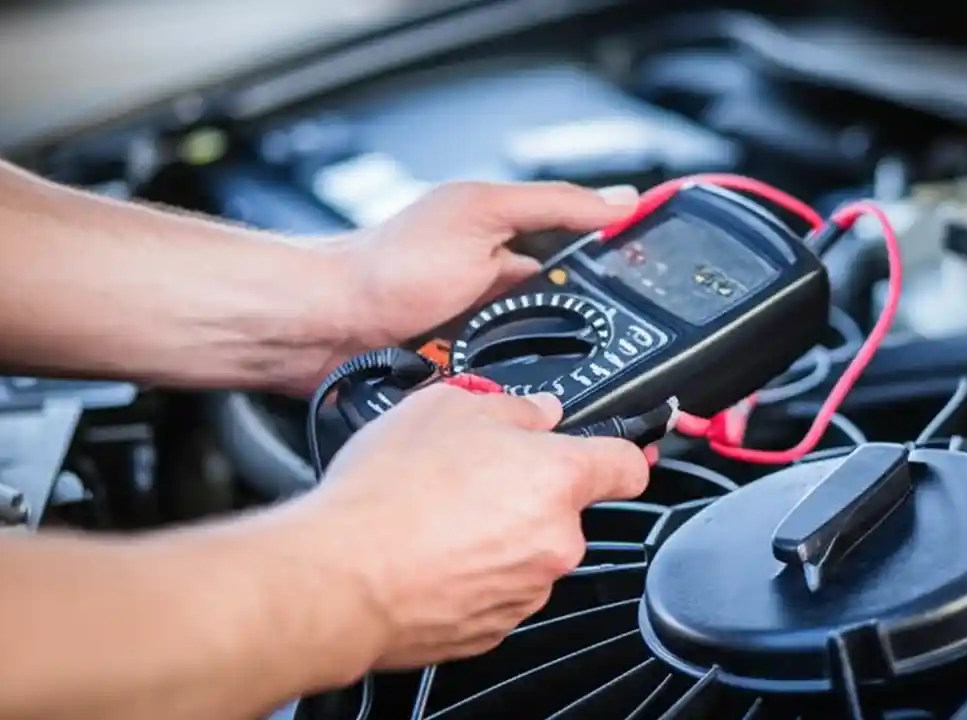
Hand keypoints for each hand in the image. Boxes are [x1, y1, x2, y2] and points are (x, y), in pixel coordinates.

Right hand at [279, 384, 648, 676]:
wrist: (341, 578)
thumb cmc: (388, 493)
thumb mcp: (445, 408)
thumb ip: (509, 406)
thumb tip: (536, 412)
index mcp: (557, 478)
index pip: (627, 465)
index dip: (621, 453)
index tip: (613, 453)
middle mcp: (556, 539)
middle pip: (564, 510)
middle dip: (526, 494)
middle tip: (470, 478)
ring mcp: (527, 590)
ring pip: (527, 553)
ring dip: (497, 537)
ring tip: (435, 519)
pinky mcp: (494, 629)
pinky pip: (495, 592)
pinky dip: (472, 576)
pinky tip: (428, 556)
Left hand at [284, 182, 638, 393]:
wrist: (322, 324)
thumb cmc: (386, 262)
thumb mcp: (482, 215)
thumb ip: (552, 205)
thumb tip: (619, 200)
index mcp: (504, 249)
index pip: (578, 269)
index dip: (610, 286)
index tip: (644, 304)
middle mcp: (491, 297)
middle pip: (559, 330)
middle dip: (570, 346)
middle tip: (579, 356)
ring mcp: (471, 343)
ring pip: (529, 371)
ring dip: (532, 379)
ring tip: (526, 380)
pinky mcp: (452, 382)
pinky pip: (493, 400)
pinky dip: (496, 404)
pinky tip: (497, 407)